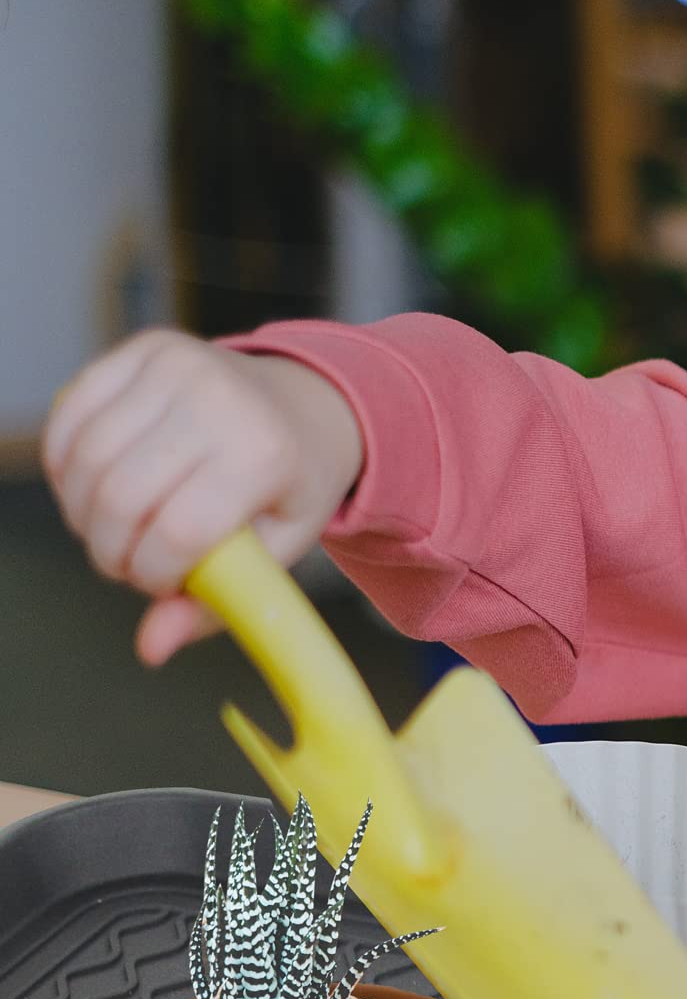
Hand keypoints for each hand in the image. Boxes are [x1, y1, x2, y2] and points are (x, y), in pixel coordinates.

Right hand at [44, 329, 362, 664]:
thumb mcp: (278, 548)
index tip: (160, 582)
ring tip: (116, 527)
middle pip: (119, 497)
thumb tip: (150, 650)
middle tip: (130, 562)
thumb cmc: (290, 482)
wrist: (306, 403)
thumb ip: (220, 602)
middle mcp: (218, 399)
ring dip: (84, 512)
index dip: (152, 574)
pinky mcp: (140, 348)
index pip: (177, 533)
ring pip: (83, 459)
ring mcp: (176, 364)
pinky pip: (69, 417)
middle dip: (110, 549)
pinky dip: (68, 465)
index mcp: (263, 453)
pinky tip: (97, 485)